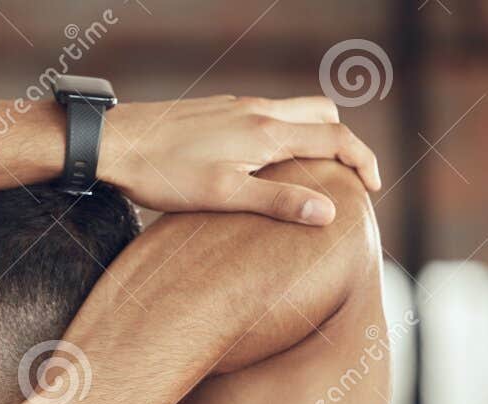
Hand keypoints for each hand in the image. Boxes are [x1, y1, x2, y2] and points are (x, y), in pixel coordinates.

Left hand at [103, 95, 381, 223]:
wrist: (114, 142)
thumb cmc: (163, 173)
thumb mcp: (222, 195)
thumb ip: (276, 202)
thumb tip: (328, 212)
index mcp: (266, 132)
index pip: (334, 137)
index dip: (362, 160)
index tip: (373, 186)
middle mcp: (257, 111)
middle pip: (322, 113)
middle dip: (344, 141)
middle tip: (350, 175)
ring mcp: (236, 107)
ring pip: (294, 111)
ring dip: (314, 134)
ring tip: (313, 171)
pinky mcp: (217, 111)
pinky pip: (267, 115)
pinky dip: (285, 133)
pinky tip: (267, 163)